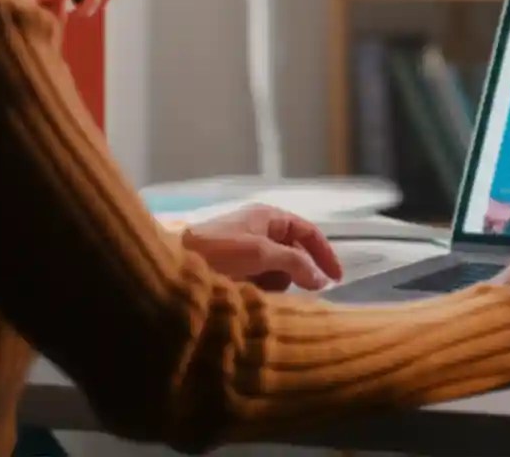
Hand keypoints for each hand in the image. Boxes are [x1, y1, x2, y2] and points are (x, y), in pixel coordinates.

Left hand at [179, 204, 342, 291]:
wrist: (173, 264)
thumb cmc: (217, 250)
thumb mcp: (262, 253)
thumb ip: (296, 264)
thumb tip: (322, 280)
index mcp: (269, 217)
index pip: (308, 233)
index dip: (325, 254)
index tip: (336, 279)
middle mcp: (260, 230)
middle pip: (294, 255)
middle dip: (294, 273)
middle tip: (291, 290)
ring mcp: (247, 250)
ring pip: (277, 272)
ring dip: (274, 283)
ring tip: (255, 288)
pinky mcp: (235, 269)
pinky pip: (260, 281)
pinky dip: (259, 289)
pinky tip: (245, 292)